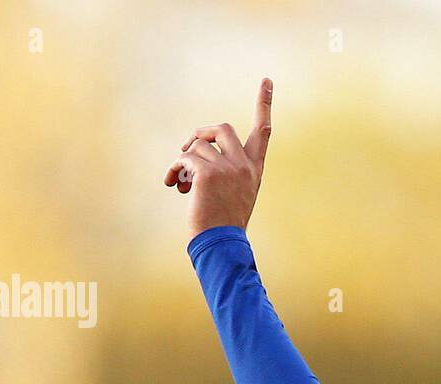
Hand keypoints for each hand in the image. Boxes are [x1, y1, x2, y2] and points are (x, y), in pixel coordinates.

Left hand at [164, 78, 273, 240]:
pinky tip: (173, 184)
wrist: (222, 244)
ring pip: (198, 146)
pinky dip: (174, 170)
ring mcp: (228, 167)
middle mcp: (244, 165)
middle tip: (188, 147)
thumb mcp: (233, 195)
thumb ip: (223, 171)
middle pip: (222, 128)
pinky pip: (184, 157)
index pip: (263, 131)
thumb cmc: (224, 226)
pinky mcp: (208, 172)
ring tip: (181, 182)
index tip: (267, 81)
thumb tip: (192, 154)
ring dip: (184, 162)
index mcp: (254, 170)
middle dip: (202, 133)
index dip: (264, 104)